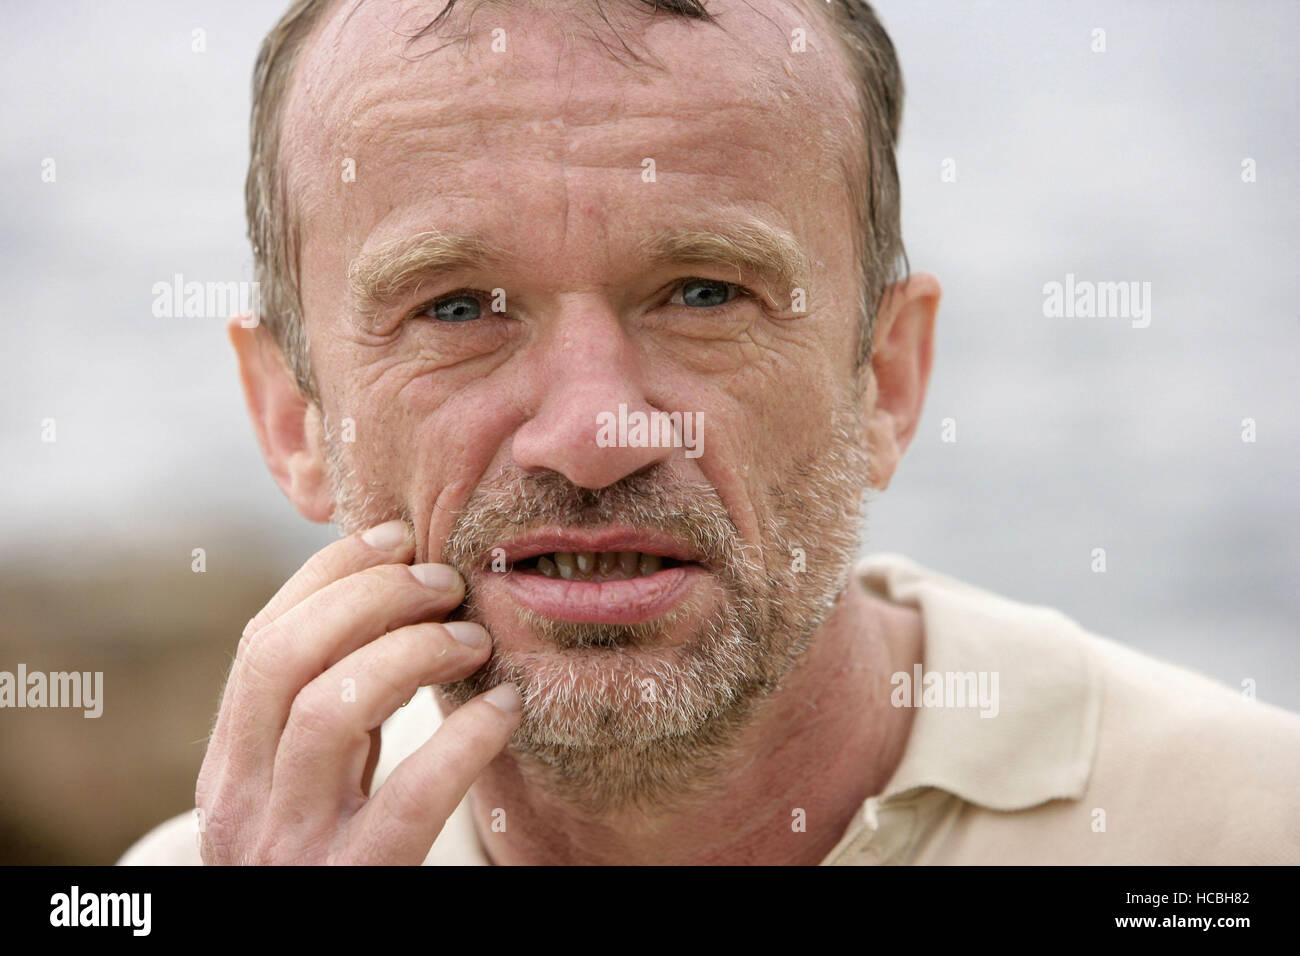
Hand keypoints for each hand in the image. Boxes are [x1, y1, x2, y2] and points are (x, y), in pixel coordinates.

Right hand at [195, 520, 517, 863]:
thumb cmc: (327, 860)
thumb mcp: (303, 786)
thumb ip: (325, 710)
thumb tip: (388, 593)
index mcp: (229, 762)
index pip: (262, 639)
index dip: (329, 574)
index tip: (395, 534)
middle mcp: (243, 799)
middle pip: (286, 656)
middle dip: (371, 596)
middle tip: (444, 581)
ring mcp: (292, 845)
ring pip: (331, 709)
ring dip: (411, 652)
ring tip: (473, 640)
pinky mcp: (355, 883)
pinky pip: (411, 797)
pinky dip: (466, 739)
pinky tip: (506, 708)